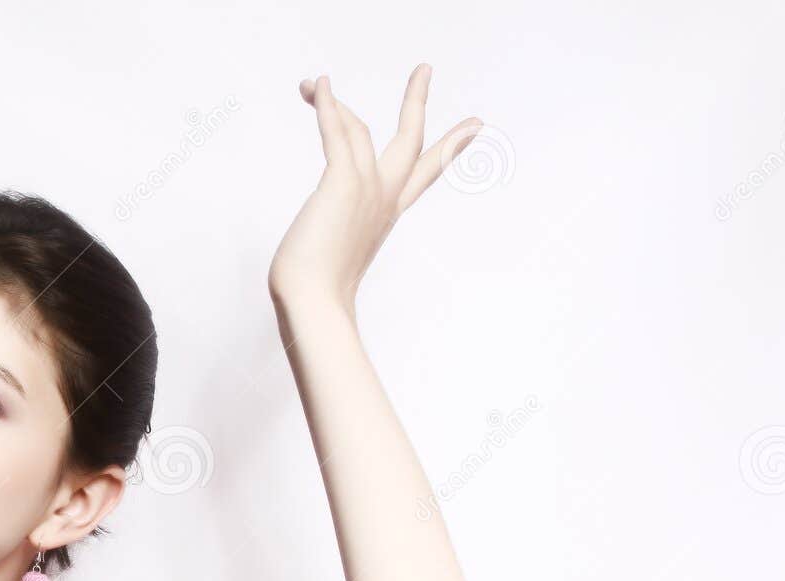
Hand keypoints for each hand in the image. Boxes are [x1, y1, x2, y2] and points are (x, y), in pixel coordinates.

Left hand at [268, 65, 482, 315]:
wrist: (314, 305)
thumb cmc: (315, 295)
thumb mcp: (331, 263)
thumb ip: (334, 255)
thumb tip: (311, 279)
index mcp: (387, 216)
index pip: (422, 177)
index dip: (448, 150)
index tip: (473, 128)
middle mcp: (384, 199)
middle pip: (413, 140)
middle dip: (416, 101)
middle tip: (424, 70)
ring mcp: (368, 188)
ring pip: (360, 128)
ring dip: (333, 102)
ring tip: (312, 82)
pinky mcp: (344, 182)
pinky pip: (336, 131)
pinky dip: (327, 106)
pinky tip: (317, 86)